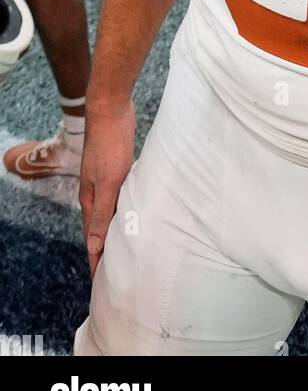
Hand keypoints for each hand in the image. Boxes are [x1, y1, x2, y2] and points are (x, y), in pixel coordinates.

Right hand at [79, 100, 135, 276]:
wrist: (111, 109)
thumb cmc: (110, 144)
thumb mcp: (108, 182)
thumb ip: (103, 214)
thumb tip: (93, 246)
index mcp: (90, 199)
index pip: (92, 237)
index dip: (96, 259)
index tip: (101, 281)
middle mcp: (95, 192)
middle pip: (100, 227)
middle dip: (106, 249)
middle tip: (116, 270)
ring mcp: (105, 180)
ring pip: (112, 211)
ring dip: (118, 229)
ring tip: (128, 247)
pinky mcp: (117, 169)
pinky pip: (121, 196)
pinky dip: (126, 208)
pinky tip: (136, 211)